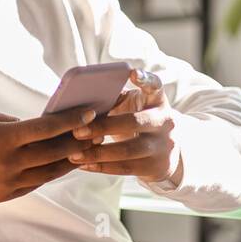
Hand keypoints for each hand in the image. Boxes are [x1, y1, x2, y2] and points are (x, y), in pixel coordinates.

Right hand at [0, 106, 95, 211]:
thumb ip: (8, 120)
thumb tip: (33, 125)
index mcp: (3, 138)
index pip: (47, 128)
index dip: (72, 120)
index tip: (89, 112)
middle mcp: (11, 163)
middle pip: (56, 151)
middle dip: (80, 140)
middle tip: (98, 130)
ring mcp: (10, 182)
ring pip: (51, 172)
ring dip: (72, 160)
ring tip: (87, 149)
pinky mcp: (6, 195)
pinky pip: (37, 183)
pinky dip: (53, 173)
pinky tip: (63, 165)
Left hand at [67, 68, 182, 185]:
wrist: (167, 153)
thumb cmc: (139, 120)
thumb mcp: (135, 106)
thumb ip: (115, 100)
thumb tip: (80, 100)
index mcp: (157, 101)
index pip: (156, 86)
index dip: (146, 79)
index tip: (132, 73)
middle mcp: (164, 122)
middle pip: (134, 123)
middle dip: (103, 127)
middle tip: (77, 131)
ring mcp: (162, 146)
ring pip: (128, 151)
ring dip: (97, 153)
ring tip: (74, 154)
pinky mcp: (155, 166)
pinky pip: (125, 168)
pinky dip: (101, 167)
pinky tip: (83, 165)